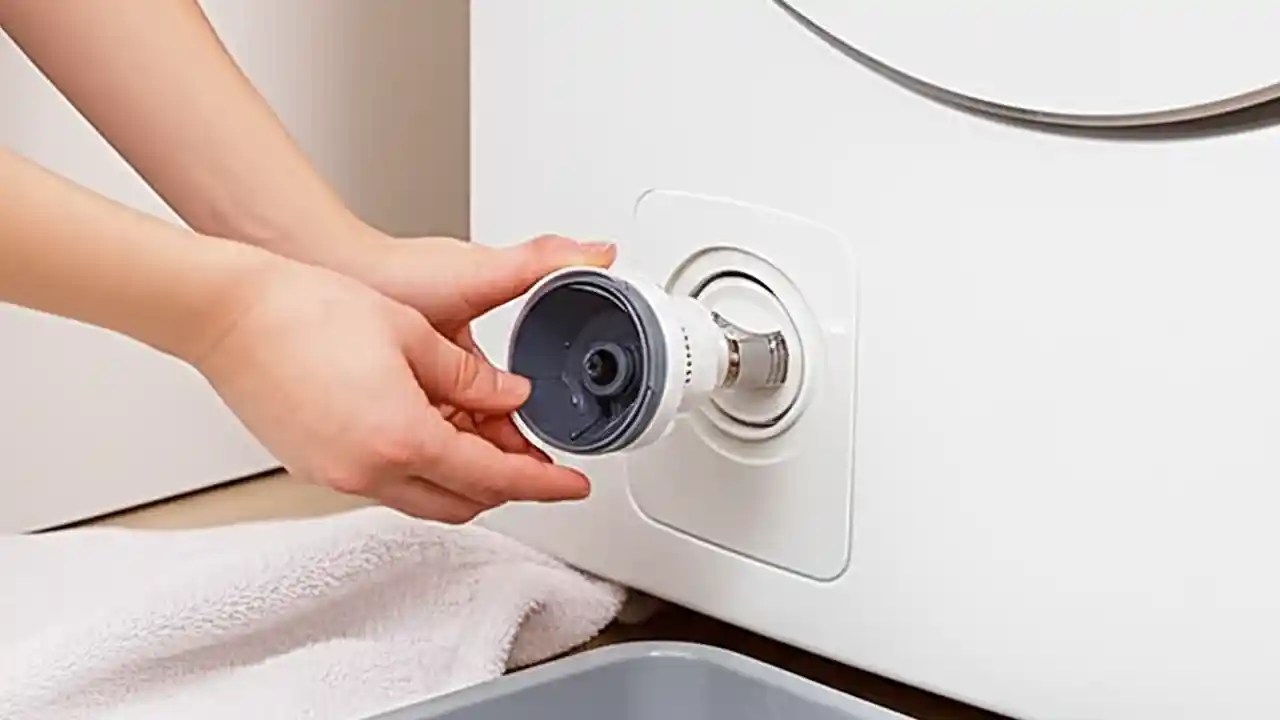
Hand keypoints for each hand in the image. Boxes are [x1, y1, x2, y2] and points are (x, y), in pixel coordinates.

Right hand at [191, 259, 590, 522]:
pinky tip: (432, 431)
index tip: (570, 486)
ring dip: (464, 478)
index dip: (542, 483)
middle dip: (507, 487)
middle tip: (535, 461)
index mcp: (403, 438)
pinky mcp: (317, 467)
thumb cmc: (306, 310)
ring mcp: (339, 475)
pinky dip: (423, 469)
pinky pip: (388, 484)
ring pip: (425, 498)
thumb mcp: (413, 335)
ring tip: (486, 435)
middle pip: (462, 502)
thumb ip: (471, 380)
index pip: (494, 477)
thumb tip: (511, 400)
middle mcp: (369, 471)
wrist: (227, 313)